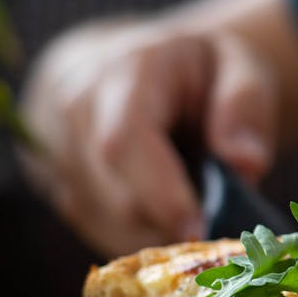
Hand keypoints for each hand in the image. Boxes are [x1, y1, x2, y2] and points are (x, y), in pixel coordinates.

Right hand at [19, 21, 276, 256]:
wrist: (142, 61)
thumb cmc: (199, 69)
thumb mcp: (240, 67)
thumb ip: (246, 106)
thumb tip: (247, 162)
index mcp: (125, 71)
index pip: (125, 142)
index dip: (161, 194)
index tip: (199, 230)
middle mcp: (75, 104)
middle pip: (112, 193)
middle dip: (168, 223)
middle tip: (215, 226)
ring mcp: (54, 142)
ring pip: (101, 219)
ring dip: (153, 232)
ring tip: (192, 208)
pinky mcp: (50, 175)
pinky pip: (92, 226)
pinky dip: (134, 234)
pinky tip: (163, 216)